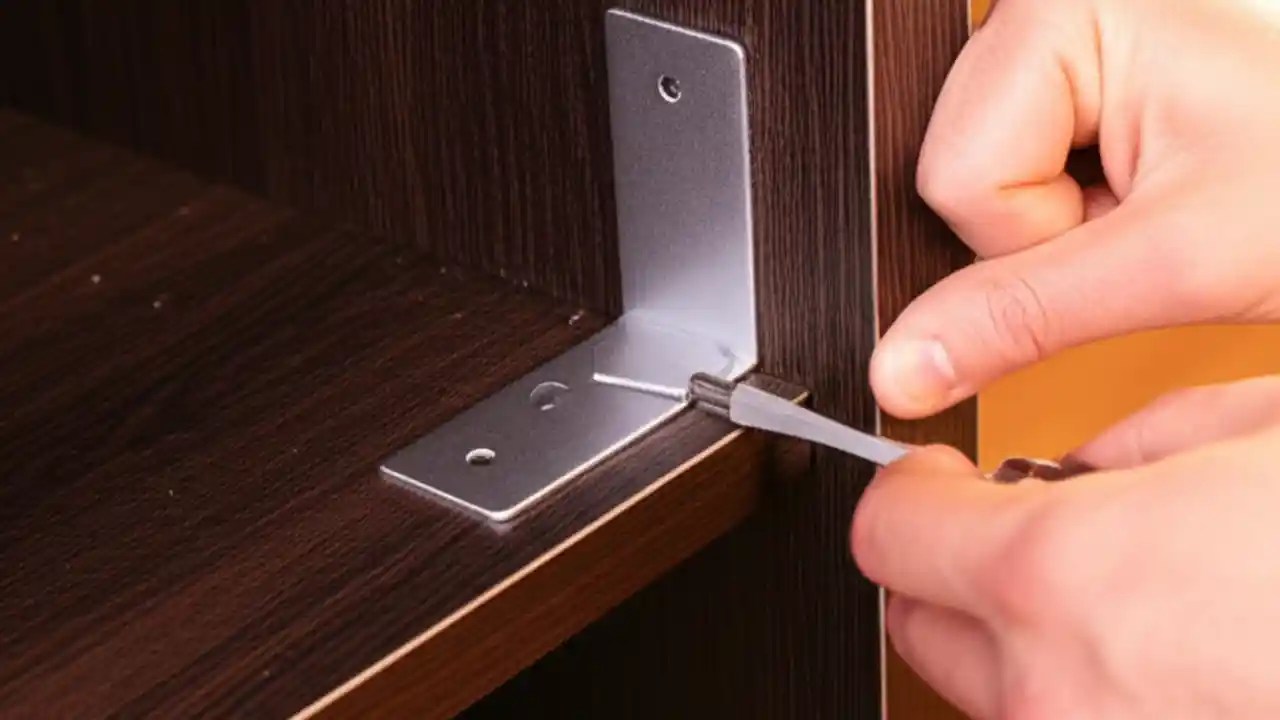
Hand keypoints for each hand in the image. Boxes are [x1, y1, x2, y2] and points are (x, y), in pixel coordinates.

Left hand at [852, 376, 1279, 718]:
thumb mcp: (1270, 431)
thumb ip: (1143, 438)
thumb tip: (1093, 464)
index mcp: (1058, 574)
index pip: (887, 530)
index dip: (911, 487)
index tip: (940, 472)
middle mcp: (1051, 696)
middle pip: (920, 625)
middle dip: (952, 566)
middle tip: (1027, 528)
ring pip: (991, 694)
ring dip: (1021, 639)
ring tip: (1127, 596)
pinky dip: (1084, 690)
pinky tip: (1171, 655)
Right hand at [870, 0, 1279, 418]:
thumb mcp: (1173, 263)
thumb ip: (1022, 317)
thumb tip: (901, 367)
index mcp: (1066, 6)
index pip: (953, 174)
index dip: (1032, 234)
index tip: (1127, 225)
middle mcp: (1051, 11)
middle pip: (953, 176)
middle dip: (1043, 230)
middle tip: (1145, 212)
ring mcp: (1060, 45)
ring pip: (972, 188)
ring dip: (1056, 227)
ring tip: (1149, 198)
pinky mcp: (1072, 84)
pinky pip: (1007, 182)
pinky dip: (1068, 214)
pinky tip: (1135, 192)